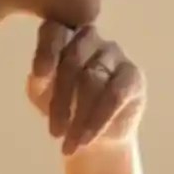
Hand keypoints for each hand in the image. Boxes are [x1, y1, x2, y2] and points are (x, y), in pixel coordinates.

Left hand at [26, 21, 146, 156]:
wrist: (94, 135)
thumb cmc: (64, 107)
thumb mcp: (42, 95)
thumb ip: (38, 81)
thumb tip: (40, 76)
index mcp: (64, 36)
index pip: (54, 31)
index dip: (46, 51)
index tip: (39, 76)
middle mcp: (90, 39)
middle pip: (73, 59)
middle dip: (61, 98)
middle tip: (54, 133)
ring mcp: (115, 55)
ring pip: (93, 79)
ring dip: (80, 115)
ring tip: (70, 142)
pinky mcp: (134, 76)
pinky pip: (115, 96)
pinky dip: (99, 119)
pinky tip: (88, 138)